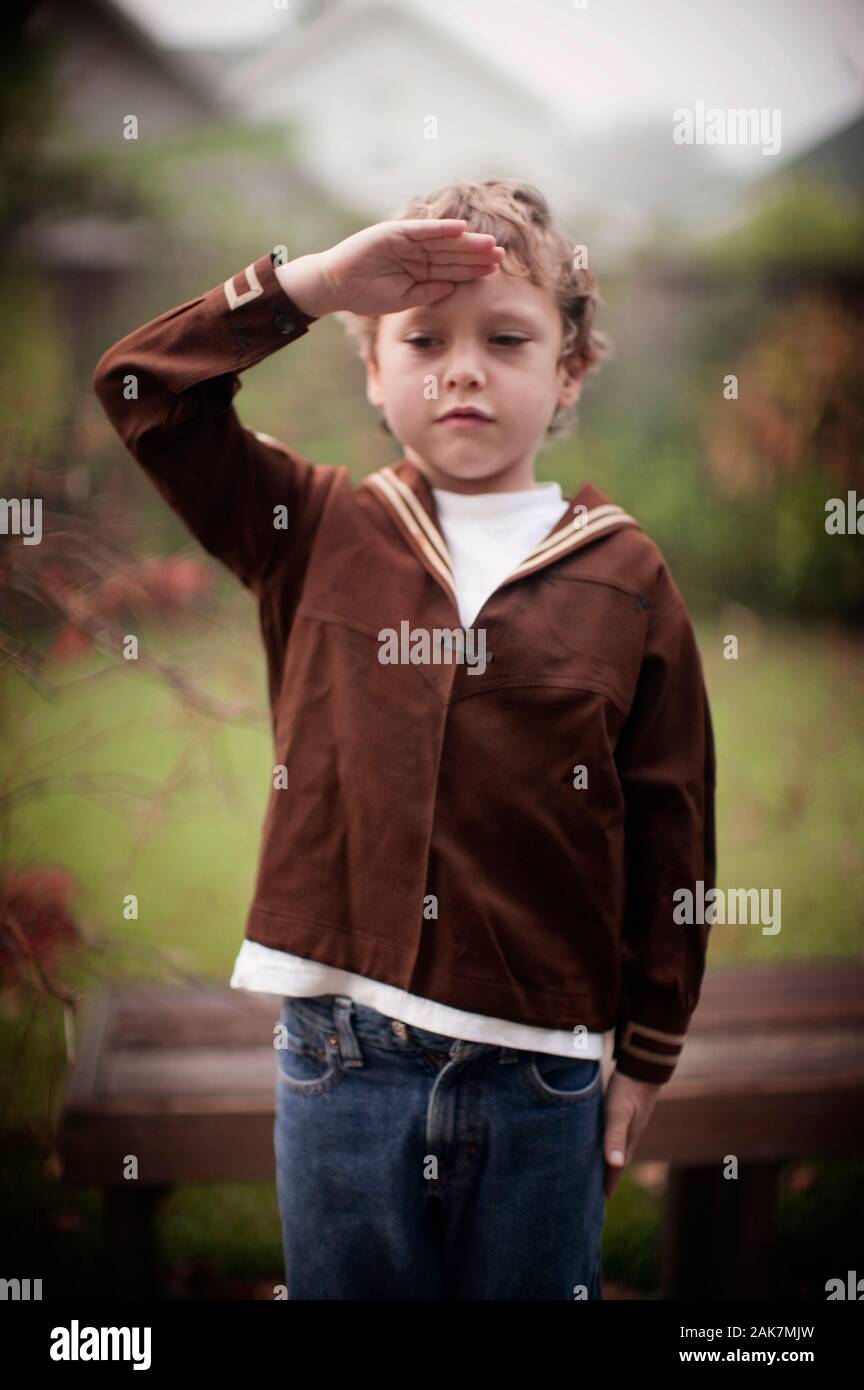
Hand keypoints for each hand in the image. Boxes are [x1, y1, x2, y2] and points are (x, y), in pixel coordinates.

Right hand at [284, 220, 504, 318]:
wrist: (337, 286)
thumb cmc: (367, 296)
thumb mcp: (405, 299)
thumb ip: (429, 293)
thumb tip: (455, 289)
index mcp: (421, 270)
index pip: (452, 268)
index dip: (473, 269)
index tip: (495, 270)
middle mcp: (417, 253)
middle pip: (452, 253)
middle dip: (476, 253)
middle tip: (501, 254)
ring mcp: (407, 241)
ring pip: (443, 241)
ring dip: (465, 241)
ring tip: (488, 243)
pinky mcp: (395, 232)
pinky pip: (422, 229)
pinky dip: (440, 228)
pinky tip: (460, 228)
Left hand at [603, 1069, 661, 1197]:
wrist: (644, 1066)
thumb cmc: (629, 1089)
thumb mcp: (618, 1111)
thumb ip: (615, 1136)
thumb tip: (615, 1164)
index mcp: (628, 1141)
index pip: (615, 1170)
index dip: (607, 1186)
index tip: (597, 1204)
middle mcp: (629, 1137)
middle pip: (616, 1165)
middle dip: (605, 1179)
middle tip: (592, 1196)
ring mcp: (629, 1127)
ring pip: (615, 1152)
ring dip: (606, 1164)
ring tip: (594, 1174)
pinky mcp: (625, 1116)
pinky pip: (614, 1139)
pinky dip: (606, 1147)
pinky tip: (599, 1144)